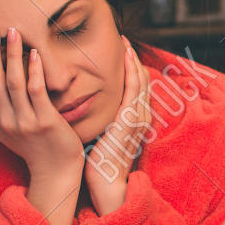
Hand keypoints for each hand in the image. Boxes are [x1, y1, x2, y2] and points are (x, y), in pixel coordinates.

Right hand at [0, 21, 83, 224]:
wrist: (54, 170)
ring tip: (12, 31)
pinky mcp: (43, 121)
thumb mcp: (3, 131)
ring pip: (12, 81)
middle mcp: (2, 119)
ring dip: (11, 54)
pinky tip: (34, 54)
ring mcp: (22, 121)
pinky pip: (35, 91)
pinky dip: (33, 71)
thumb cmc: (31, 147)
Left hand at [84, 35, 152, 214]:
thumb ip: (99, 122)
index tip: (120, 53)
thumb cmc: (100, 166)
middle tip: (123, 39)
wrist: (108, 184)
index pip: (135, 89)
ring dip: (133, 59)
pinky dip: (132, 70)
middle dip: (133, 59)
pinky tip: (126, 56)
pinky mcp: (131, 118)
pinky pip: (135, 88)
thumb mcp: (100, 138)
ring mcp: (138, 117)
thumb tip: (82, 109)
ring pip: (140, 80)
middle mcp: (141, 116)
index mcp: (134, 121)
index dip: (130, 70)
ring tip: (125, 42)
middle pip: (142, 80)